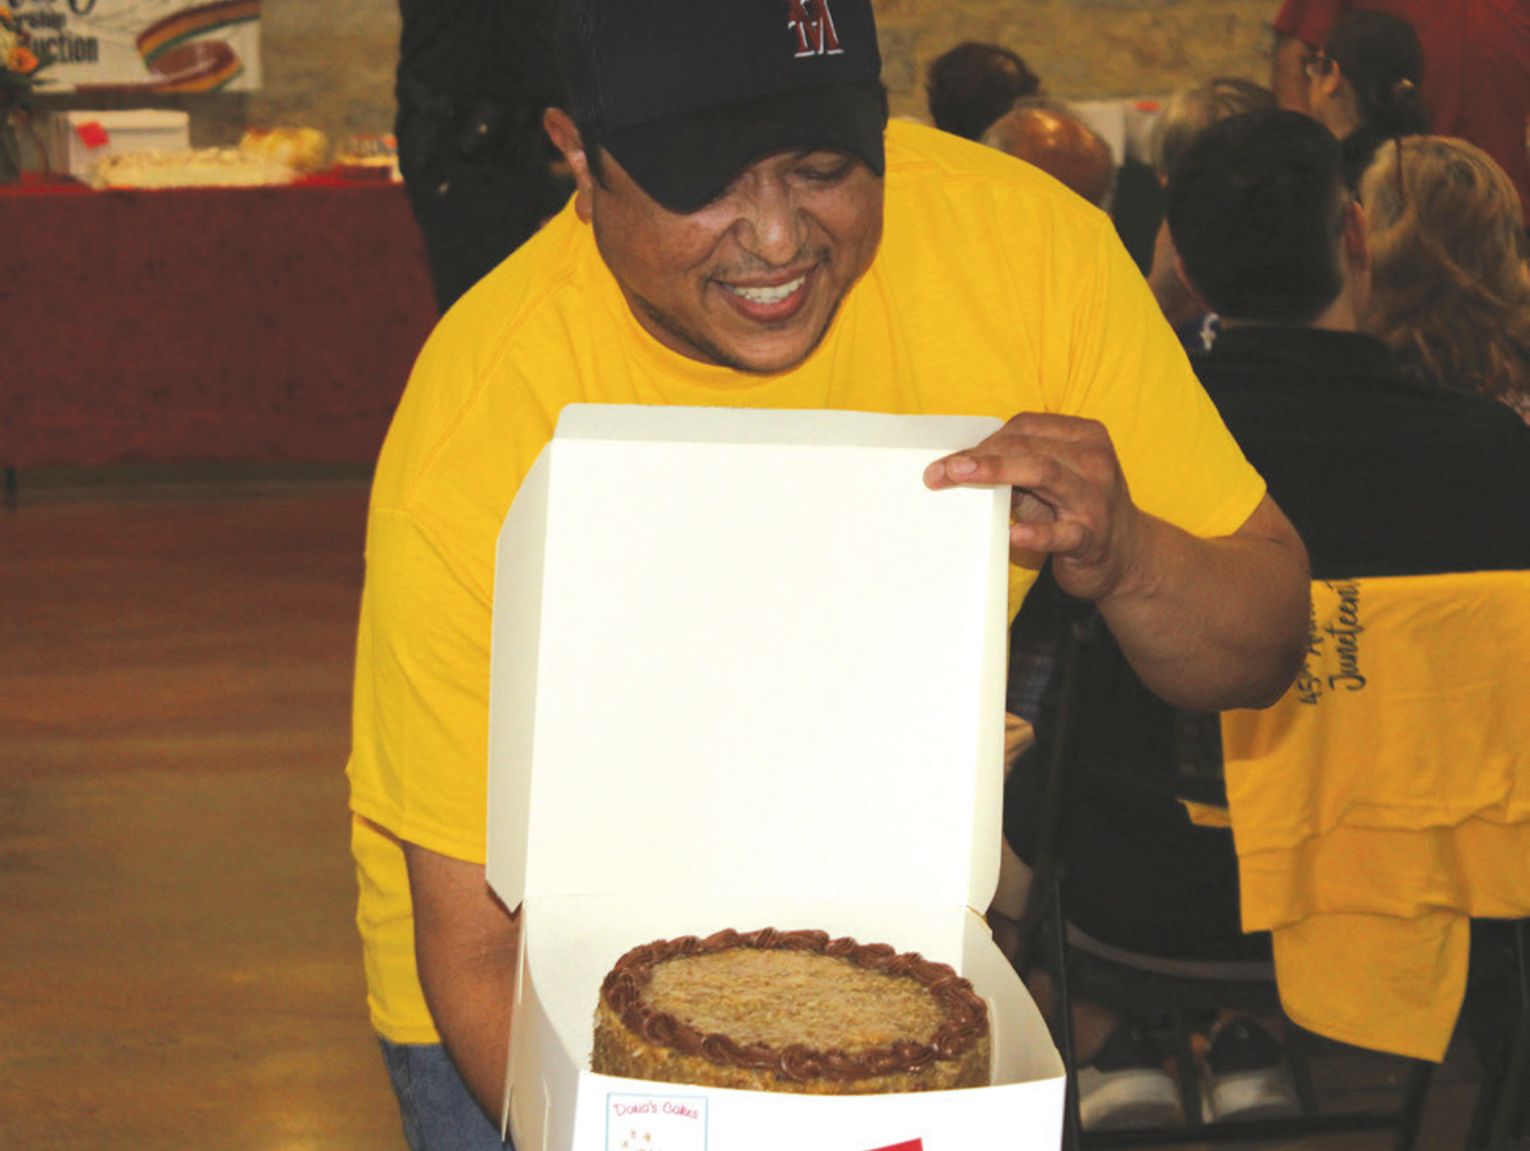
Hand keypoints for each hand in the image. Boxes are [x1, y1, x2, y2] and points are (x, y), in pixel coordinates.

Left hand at [923, 412, 1145, 602]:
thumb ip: (1017, 465)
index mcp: (1084, 437)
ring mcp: (1096, 498)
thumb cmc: (1077, 511)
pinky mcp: (1093, 537)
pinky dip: (1037, 532)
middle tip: (940, 471)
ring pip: (1045, 473)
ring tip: (961, 476)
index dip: (984, 440)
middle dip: (980, 455)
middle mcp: (1094, 460)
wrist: (1126, 557)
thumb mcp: (1051, 481)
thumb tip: (961, 462)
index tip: (949, 459)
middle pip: (1029, 446)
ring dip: (997, 471)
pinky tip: (1013, 534)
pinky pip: (1063, 533)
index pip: (1026, 427)